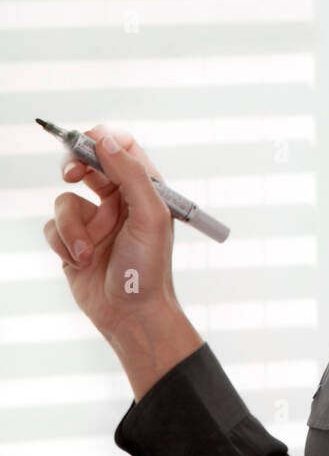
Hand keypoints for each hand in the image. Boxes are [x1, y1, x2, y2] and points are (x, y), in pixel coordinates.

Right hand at [43, 123, 180, 342]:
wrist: (132, 316)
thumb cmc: (149, 268)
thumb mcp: (149, 216)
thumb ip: (131, 175)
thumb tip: (106, 141)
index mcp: (144, 189)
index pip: (121, 147)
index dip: (101, 139)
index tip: (86, 143)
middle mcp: (119, 200)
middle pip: (87, 162)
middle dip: (74, 164)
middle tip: (71, 173)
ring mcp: (94, 220)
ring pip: (65, 200)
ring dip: (71, 227)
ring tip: (87, 252)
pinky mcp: (73, 241)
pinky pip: (53, 226)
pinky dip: (62, 243)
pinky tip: (79, 262)